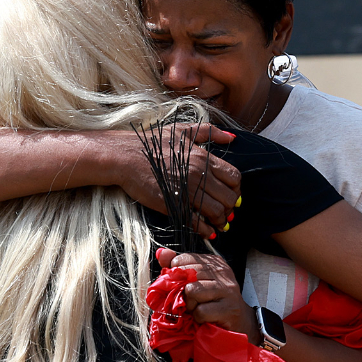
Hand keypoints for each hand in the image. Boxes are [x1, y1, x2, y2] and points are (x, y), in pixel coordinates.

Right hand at [122, 123, 241, 234]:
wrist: (125, 156)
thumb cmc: (153, 142)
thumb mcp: (183, 130)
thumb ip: (210, 132)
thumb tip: (232, 138)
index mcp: (203, 157)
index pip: (234, 177)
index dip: (237, 188)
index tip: (232, 193)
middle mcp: (198, 174)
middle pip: (229, 197)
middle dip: (231, 207)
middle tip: (227, 212)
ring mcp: (186, 191)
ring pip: (216, 211)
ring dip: (221, 221)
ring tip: (219, 224)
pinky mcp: (172, 205)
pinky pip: (196, 222)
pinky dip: (206, 230)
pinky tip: (207, 232)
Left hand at [158, 248, 258, 340]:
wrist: (239, 321)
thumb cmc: (213, 301)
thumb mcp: (196, 281)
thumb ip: (178, 267)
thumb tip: (161, 253)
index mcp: (214, 262)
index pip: (185, 259)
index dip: (176, 274)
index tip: (182, 285)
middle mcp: (222, 272)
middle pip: (187, 275)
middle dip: (183, 292)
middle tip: (190, 301)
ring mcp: (227, 289)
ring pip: (192, 291)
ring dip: (190, 305)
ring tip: (198, 309)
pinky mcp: (228, 308)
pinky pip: (200, 311)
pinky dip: (198, 318)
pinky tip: (205, 318)